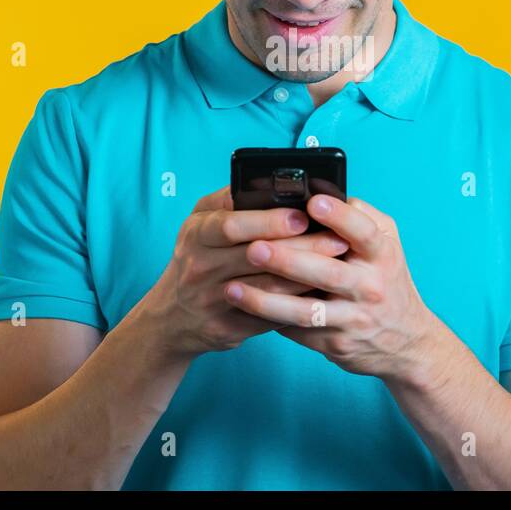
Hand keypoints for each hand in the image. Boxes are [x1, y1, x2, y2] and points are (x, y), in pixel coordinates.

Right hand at [144, 185, 349, 357]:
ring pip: (269, 289)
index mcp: (196, 234)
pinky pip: (270, 317)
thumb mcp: (199, 223)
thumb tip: (268, 181)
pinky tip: (322, 293)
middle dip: (302, 247)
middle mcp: (201, 267)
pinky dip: (298, 304)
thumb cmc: (196, 257)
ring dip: (307, 276)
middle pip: (258, 256)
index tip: (302, 215)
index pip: (232, 225)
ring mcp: (213, 301)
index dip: (269, 221)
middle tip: (337, 239)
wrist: (172, 317)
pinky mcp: (229, 328)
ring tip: (338, 263)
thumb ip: (228, 201)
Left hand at [223, 194, 442, 381]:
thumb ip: (361, 217)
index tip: (311, 203)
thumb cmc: (387, 279)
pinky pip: (298, 332)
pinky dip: (268, 321)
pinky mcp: (336, 344)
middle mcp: (370, 287)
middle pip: (327, 273)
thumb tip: (324, 193)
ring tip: (232, 288)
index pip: (364, 232)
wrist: (405, 343)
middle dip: (287, 260)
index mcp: (383, 255)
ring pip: (305, 311)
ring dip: (266, 300)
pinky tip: (242, 310)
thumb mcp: (388, 243)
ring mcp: (353, 319)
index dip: (339, 217)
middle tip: (253, 247)